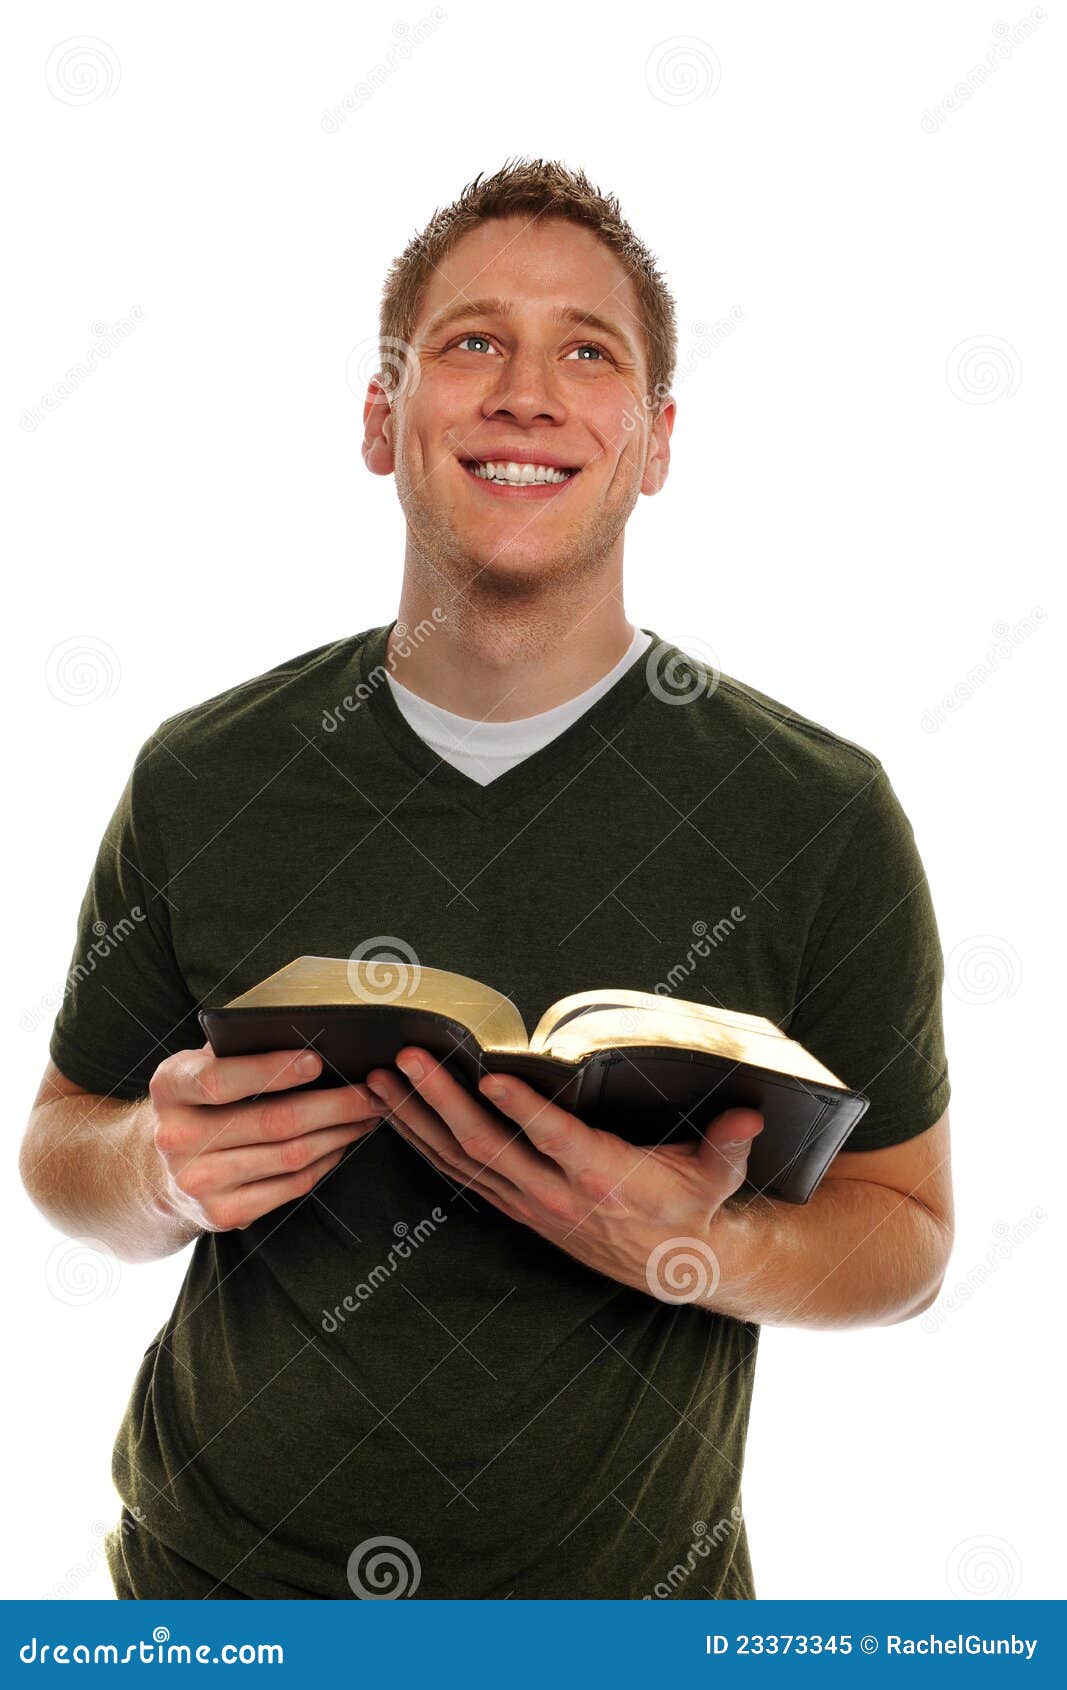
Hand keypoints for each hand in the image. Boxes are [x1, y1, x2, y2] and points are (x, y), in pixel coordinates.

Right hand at [149, 1044, 380, 1231]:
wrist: (161, 1170)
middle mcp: (177, 1138)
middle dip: (334, 1105)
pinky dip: (325, 1162)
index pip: (220, 1079)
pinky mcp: (222, 1214)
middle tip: (371, 1091)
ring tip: (368, 1114)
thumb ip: (240, 1050)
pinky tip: (341, 1142)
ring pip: (290, 1156)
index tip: (317, 1061)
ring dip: (339, 1133)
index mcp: (170, 1088)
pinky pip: (291, 1187)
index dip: (272, 1071)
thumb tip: (312, 1036)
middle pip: (272, 1121)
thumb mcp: (202, 1065)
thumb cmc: (201, 1101)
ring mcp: (198, 1182)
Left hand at [365, 1047, 763, 1303]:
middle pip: (487, 1146)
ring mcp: (526, 1203)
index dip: (523, 1111)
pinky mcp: (512, 1204)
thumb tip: (749, 1116)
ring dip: (415, 1118)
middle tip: (408, 1058)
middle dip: (441, 1100)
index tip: (490, 1076)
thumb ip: (729, 1144)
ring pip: (458, 1160)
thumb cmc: (694, 1204)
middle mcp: (555, 1194)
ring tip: (380, 1077)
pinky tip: (392, 1110)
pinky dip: (419, 1140)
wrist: (671, 1265)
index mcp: (605, 1178)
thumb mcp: (720, 1175)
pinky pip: (454, 1172)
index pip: (556, 1141)